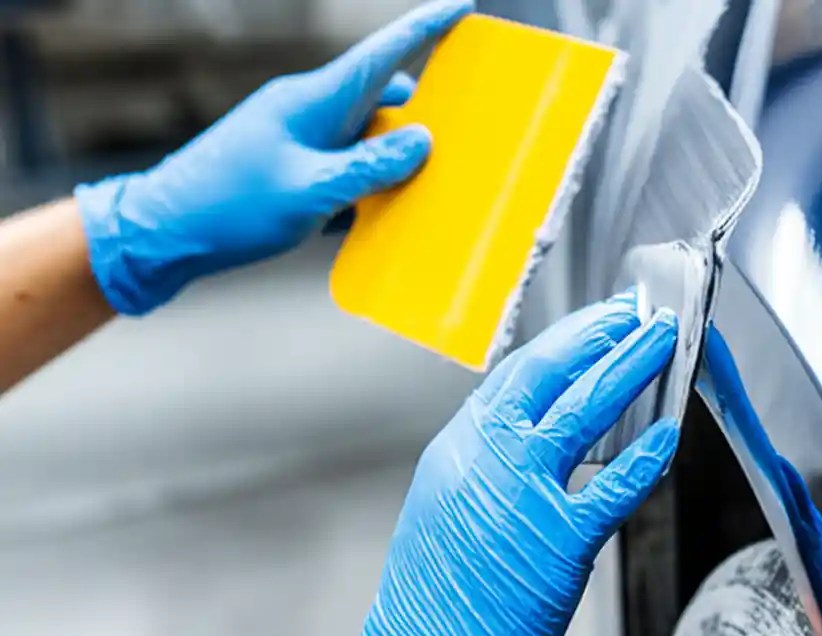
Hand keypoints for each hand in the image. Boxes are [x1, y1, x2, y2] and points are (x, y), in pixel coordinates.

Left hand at [75, 0, 472, 314]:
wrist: (162, 234)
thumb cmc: (229, 209)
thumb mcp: (310, 191)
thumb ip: (370, 167)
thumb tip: (422, 139)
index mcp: (314, 101)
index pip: (381, 54)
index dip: (425, 28)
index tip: (463, 5)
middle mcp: (309, 110)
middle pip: (380, 93)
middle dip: (425, 102)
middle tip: (466, 118)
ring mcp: (298, 136)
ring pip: (365, 132)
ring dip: (397, 148)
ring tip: (433, 176)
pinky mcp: (289, 165)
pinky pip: (345, 160)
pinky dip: (371, 175)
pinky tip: (385, 205)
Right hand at [332, 294, 679, 635]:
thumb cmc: (432, 605)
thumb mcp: (444, 511)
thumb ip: (487, 467)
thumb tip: (534, 438)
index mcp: (458, 450)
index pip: (518, 375)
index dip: (566, 339)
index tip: (598, 319)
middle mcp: (486, 460)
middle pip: (550, 374)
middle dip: (599, 333)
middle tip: (637, 310)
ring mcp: (522, 497)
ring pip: (584, 411)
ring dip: (629, 367)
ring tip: (662, 339)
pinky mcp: (558, 543)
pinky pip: (613, 487)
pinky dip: (645, 456)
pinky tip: (670, 432)